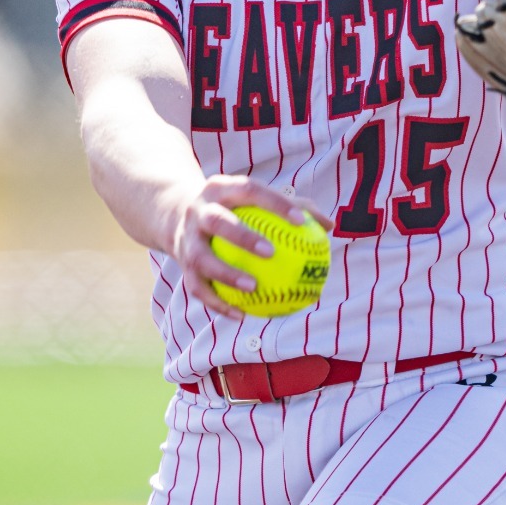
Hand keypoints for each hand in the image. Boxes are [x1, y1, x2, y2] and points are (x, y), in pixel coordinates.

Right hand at [163, 176, 335, 318]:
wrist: (175, 215)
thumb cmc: (234, 209)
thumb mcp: (256, 201)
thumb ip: (294, 209)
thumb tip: (330, 226)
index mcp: (220, 188)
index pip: (249, 190)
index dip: (275, 204)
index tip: (301, 221)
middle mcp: (198, 210)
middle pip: (217, 221)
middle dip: (242, 236)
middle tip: (271, 253)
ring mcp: (186, 237)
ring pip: (201, 258)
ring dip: (226, 274)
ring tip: (254, 288)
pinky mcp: (180, 263)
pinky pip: (198, 287)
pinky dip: (218, 303)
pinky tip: (243, 315)